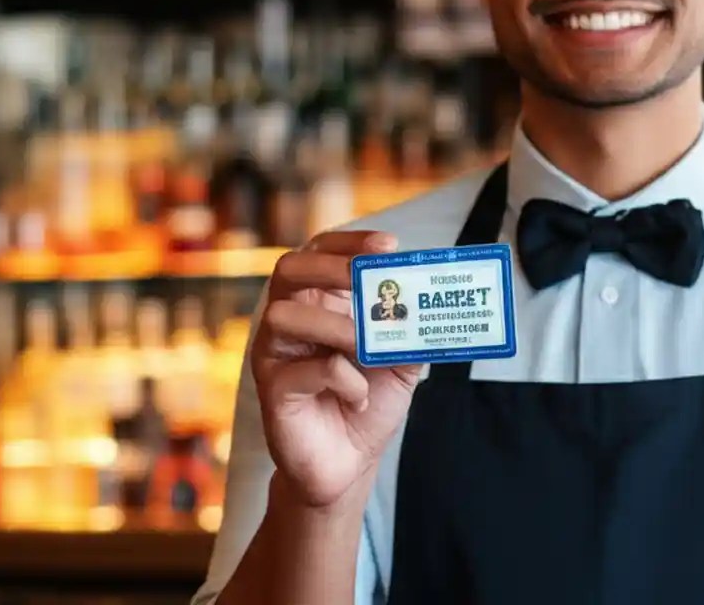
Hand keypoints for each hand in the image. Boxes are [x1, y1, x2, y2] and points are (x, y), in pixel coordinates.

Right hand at [251, 230, 421, 508]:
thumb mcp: (401, 359)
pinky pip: (305, 370)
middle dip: (330, 267)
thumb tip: (430, 299)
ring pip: (286, 315)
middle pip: (289, 269)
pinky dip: (343, 379)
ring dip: (337, 327)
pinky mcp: (272, 390)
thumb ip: (411, 328)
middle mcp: (290, 319)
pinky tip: (359, 394)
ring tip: (369, 348)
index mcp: (320, 302)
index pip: (321, 252)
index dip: (350, 242)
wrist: (350, 461)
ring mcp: (275, 353)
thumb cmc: (370, 399)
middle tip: (367, 275)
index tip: (389, 245)